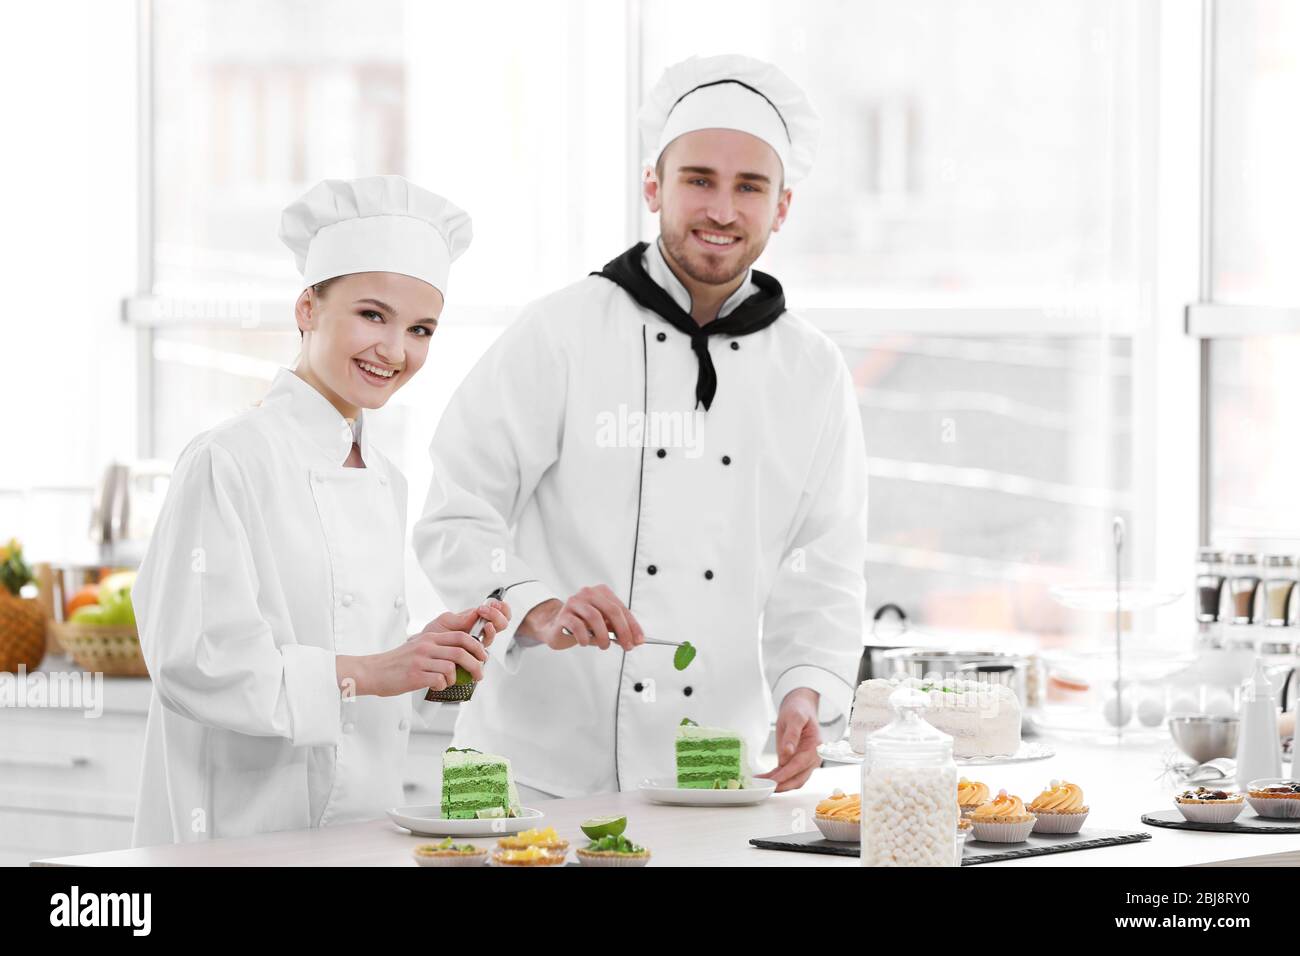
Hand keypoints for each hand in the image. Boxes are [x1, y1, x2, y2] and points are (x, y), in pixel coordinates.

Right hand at [335, 604, 503, 696]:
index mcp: (430, 637)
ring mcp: (420, 660)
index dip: (477, 646)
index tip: (483, 657)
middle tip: (479, 675)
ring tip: (451, 683)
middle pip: (461, 651)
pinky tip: (436, 687)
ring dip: (457, 678)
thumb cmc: (398, 663)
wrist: (374, 671)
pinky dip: (443, 686)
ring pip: (451, 667)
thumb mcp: (419, 647)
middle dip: (476, 664)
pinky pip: (439, 680)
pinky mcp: (415, 675)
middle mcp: (426, 646)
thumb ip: (438, 648)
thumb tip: (463, 657)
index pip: (461, 636)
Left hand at [421, 598, 509, 648]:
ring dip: (492, 627)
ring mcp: (477, 645)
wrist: (423, 651)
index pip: (498, 612)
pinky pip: (484, 652)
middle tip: (487, 611)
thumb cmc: (434, 635)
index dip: (501, 607)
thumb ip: (461, 618)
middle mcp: (479, 632)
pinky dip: (482, 645)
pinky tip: (478, 640)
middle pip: (501, 624)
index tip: (492, 603)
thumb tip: (477, 612)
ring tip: (485, 624)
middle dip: (498, 615)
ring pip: (494, 636)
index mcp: (475, 620)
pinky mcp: (473, 658)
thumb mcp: (445, 621)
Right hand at [518, 585, 644, 650]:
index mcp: (601, 592)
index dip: (632, 625)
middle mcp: (588, 593)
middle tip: (627, 646)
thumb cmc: (582, 625)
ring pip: (594, 616)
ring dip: (603, 635)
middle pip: (611, 610)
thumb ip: (616, 631)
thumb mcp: (602, 627)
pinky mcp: (563, 615)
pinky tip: (586, 643)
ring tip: (604, 646)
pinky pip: (577, 625)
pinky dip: (585, 637)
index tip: (639, 640)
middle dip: (622, 630)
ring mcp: (574, 602)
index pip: (621, 608)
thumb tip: (634, 640)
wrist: (554, 626)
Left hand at [756, 688, 821, 792]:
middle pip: (799, 778)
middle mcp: (813, 758)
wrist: (801, 708)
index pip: (800, 764)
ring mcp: (805, 762)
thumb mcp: (795, 717)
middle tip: (766, 788)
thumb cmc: (799, 711)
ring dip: (779, 784)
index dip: (787, 774)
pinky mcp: (795, 762)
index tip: (775, 780)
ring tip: (761, 784)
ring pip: (793, 780)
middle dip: (783, 785)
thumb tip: (788, 753)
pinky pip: (787, 774)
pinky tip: (764, 778)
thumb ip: (792, 735)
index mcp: (815, 746)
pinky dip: (776, 778)